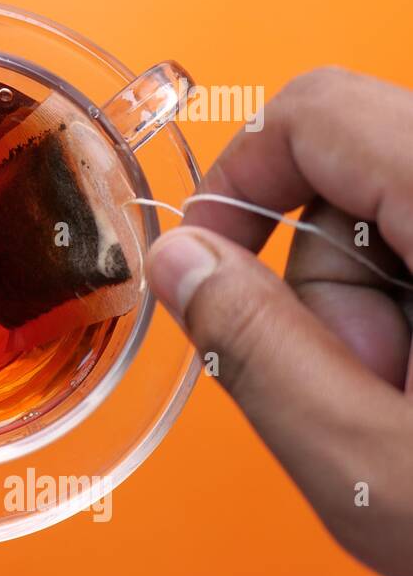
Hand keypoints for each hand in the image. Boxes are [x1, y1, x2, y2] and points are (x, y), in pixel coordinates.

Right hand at [145, 67, 412, 575]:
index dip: (243, 178)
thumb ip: (256, 349)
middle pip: (362, 178)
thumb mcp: (373, 464)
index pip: (320, 111)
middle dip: (336, 290)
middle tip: (375, 390)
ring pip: (408, 220)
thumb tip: (185, 265)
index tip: (215, 256)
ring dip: (392, 315)